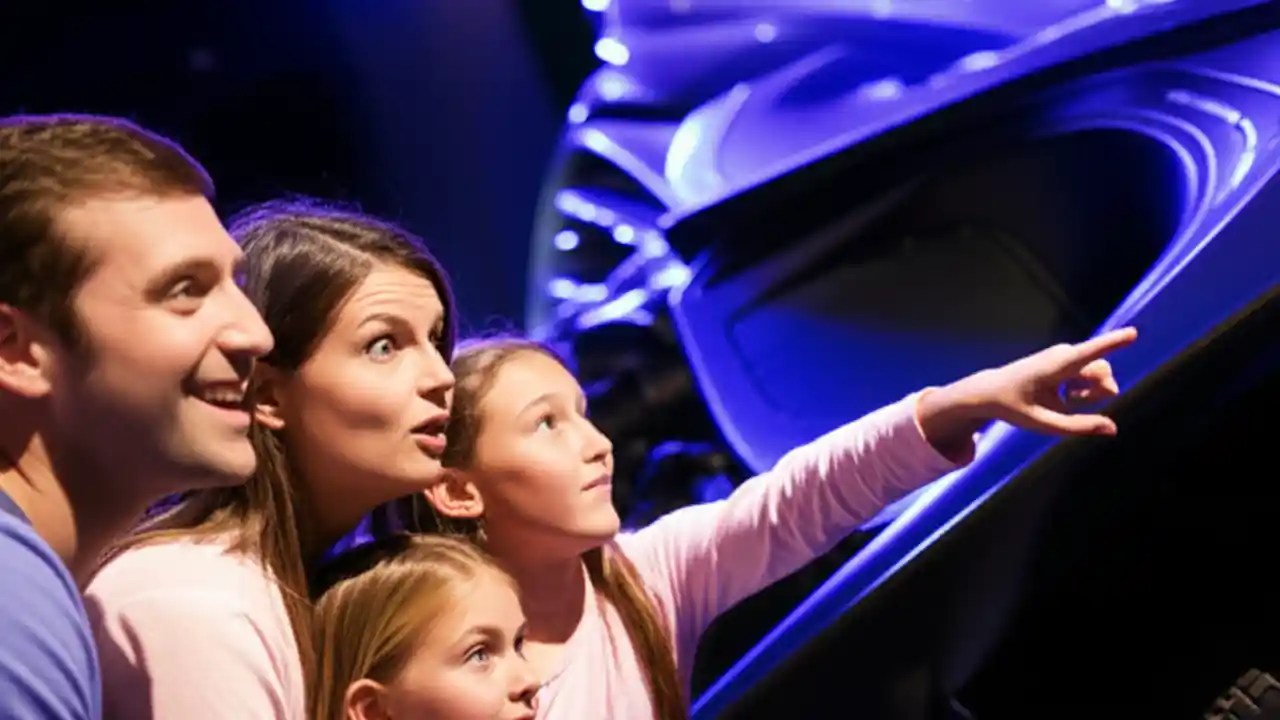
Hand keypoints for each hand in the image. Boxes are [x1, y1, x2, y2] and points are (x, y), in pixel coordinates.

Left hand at [918, 327, 1137, 459]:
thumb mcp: (1044, 423)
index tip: (1133, 333)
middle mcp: (1064, 353)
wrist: (993, 390)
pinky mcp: (1068, 357)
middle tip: (1070, 403)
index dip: (1113, 343)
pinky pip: (1092, 374)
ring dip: (1089, 393)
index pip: (1090, 353)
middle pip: (1103, 373)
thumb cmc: (1015, 407)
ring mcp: (1067, 353)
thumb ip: (1078, 427)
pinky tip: (1064, 395)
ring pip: (1100, 374)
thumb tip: (1112, 428)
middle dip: (1097, 394)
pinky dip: (1084, 389)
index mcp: (1057, 366)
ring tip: (1064, 400)